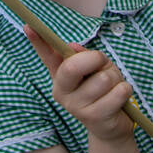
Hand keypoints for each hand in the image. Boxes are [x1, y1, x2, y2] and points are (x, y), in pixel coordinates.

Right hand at [24, 26, 132, 142]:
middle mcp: (62, 92)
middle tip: (102, 63)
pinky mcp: (94, 118)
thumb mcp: (95, 68)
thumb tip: (72, 47)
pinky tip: (119, 98)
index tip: (28, 26)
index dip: (38, 41)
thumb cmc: (103, 90)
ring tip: (113, 87)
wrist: (111, 126)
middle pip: (72, 67)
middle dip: (94, 59)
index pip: (47, 56)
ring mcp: (76, 107)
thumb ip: (84, 56)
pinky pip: (118, 92)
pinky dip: (124, 90)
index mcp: (60, 77)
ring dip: (115, 78)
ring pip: (103, 79)